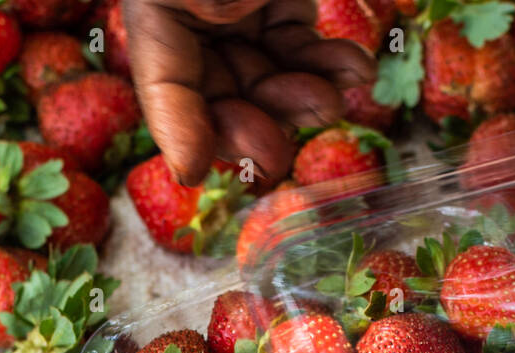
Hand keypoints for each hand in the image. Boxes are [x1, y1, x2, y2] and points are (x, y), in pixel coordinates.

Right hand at [124, 0, 374, 185]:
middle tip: (278, 154)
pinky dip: (332, 66)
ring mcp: (245, 13)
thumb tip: (184, 169)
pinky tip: (357, 70)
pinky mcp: (285, 4)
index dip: (183, 135)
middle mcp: (197, 19)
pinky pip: (306, 49)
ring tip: (331, 102)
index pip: (165, 90)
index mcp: (158, 12)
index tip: (193, 174)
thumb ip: (177, 70)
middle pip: (222, 95)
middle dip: (254, 125)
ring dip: (303, 100)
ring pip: (271, 80)